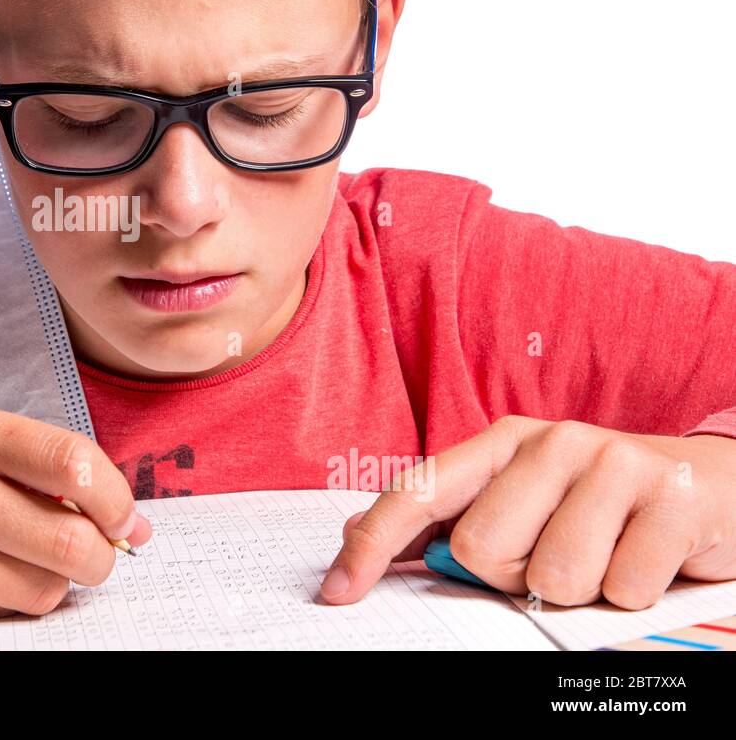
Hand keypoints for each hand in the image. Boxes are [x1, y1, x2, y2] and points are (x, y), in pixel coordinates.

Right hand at [0, 403, 150, 625]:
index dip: (118, 498)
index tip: (126, 517)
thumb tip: (128, 524)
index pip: (73, 463)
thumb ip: (36, 468)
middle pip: (71, 541)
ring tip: (24, 558)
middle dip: (102, 556)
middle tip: (97, 552)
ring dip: (53, 581)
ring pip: (41, 589)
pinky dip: (3, 599)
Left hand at [319, 415, 735, 608]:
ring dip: (580, 590)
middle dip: (513, 578)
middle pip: (480, 549)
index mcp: (504, 442)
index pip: (417, 492)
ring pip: (552, 578)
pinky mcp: (672, 498)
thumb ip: (458, 520)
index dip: (370, 544)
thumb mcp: (529, 500)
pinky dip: (633, 594)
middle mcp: (554, 442)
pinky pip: (621, 588)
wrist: (717, 484)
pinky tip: (650, 558)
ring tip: (607, 557)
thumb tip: (367, 542)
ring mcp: (615, 464)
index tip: (337, 591)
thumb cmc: (604, 503)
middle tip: (555, 560)